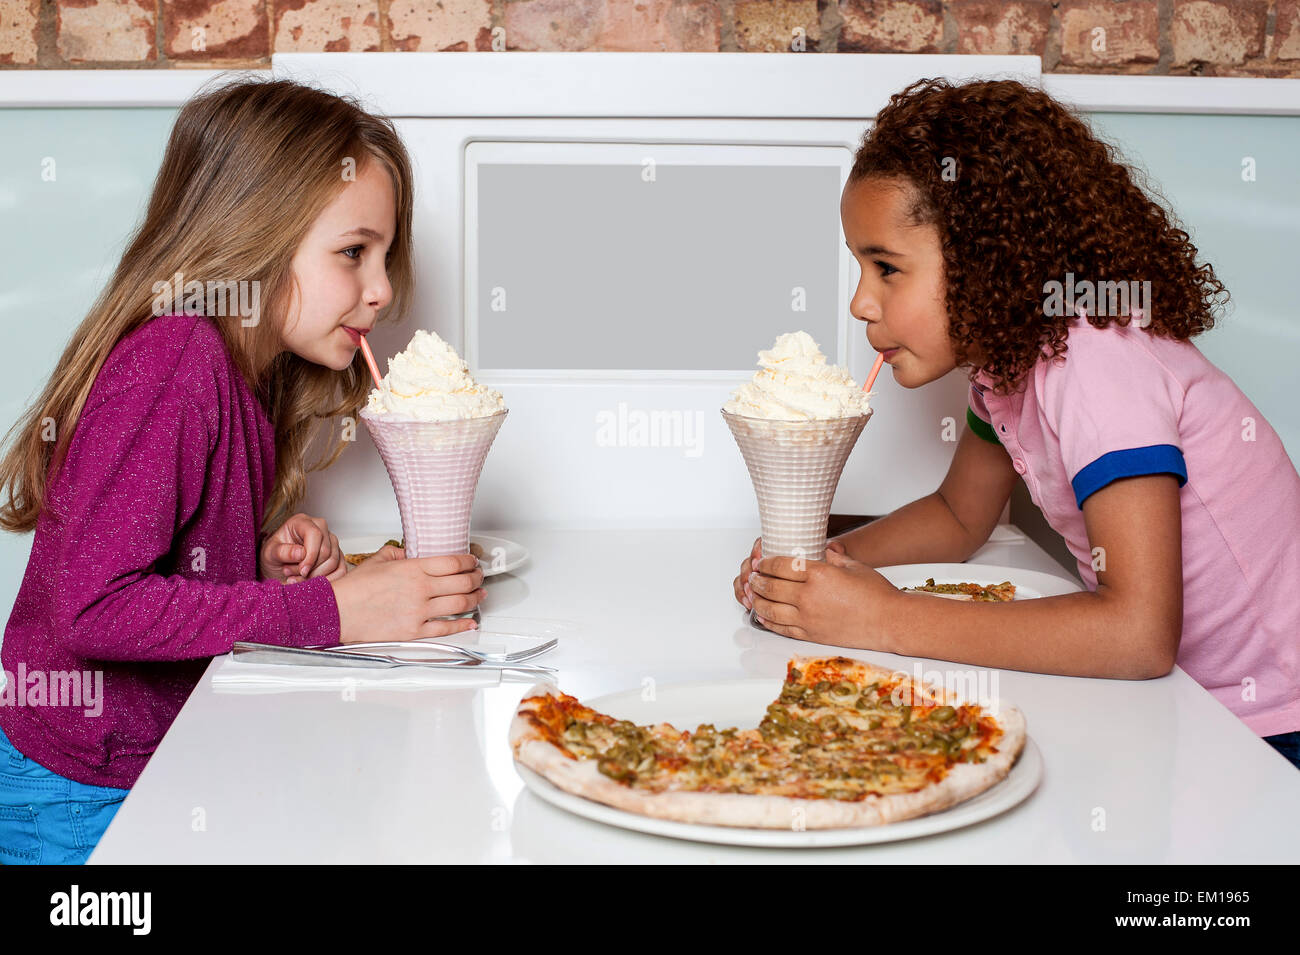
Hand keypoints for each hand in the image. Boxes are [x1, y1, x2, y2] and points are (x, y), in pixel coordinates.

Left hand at [260, 513, 345, 583]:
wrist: (277, 567)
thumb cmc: (273, 557)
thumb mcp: (269, 554)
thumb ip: (283, 552)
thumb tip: (301, 553)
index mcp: (302, 522)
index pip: (315, 534)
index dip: (310, 555)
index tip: (301, 570)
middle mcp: (320, 529)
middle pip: (326, 551)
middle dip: (310, 569)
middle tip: (291, 574)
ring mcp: (331, 542)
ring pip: (333, 562)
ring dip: (315, 576)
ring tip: (296, 577)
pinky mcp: (338, 556)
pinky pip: (340, 571)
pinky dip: (327, 581)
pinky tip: (311, 582)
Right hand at [329, 545, 484, 643]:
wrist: (338, 611)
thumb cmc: (355, 588)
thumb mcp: (378, 560)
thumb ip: (398, 554)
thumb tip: (411, 555)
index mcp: (413, 569)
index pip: (453, 562)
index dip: (469, 561)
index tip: (473, 561)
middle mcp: (420, 589)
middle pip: (462, 582)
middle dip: (477, 578)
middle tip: (480, 576)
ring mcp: (419, 611)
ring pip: (460, 604)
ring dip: (475, 598)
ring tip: (480, 594)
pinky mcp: (414, 631)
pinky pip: (446, 628)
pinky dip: (462, 624)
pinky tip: (470, 621)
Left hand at [747, 547, 898, 647]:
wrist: (889, 622)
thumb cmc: (875, 593)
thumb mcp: (851, 565)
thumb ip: (829, 557)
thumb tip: (817, 550)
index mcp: (819, 575)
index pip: (780, 566)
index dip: (766, 563)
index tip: (761, 562)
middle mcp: (809, 597)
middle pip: (770, 587)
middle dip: (757, 580)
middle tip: (753, 576)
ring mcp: (808, 618)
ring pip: (769, 609)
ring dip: (757, 600)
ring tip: (754, 594)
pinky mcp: (810, 635)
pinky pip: (780, 628)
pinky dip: (767, 620)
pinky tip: (763, 614)